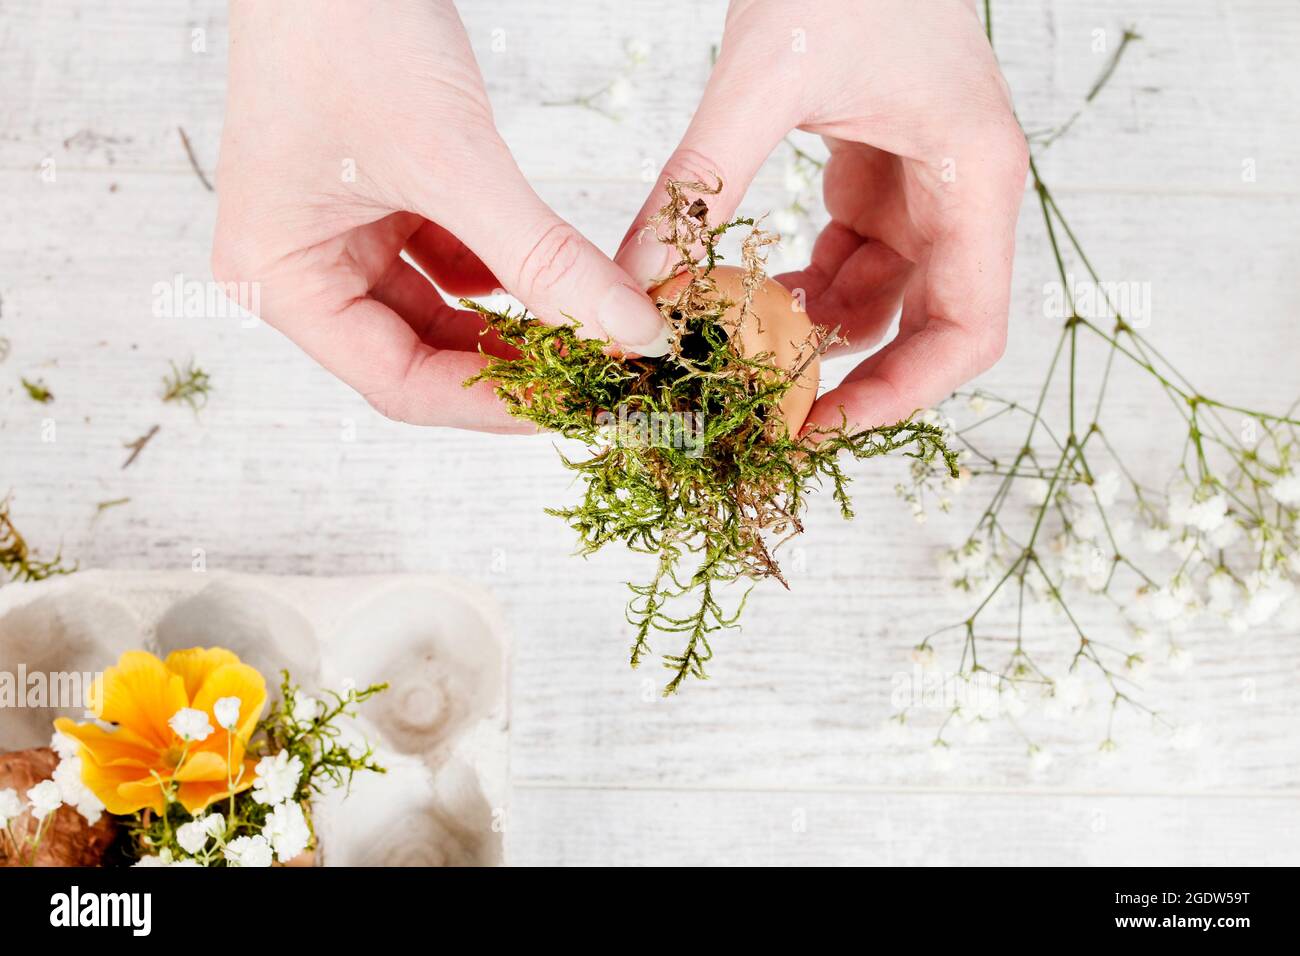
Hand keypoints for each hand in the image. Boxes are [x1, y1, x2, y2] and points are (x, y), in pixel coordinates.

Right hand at [213, 0, 667, 431]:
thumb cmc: (347, 26)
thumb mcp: (453, 158)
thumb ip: (545, 257)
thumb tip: (631, 333)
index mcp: (279, 280)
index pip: (397, 383)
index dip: (491, 404)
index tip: (574, 403)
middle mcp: (300, 271)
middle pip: (419, 358)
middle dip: (511, 367)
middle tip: (597, 375)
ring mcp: (338, 238)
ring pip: (441, 317)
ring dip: (514, 324)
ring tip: (588, 331)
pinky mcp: (378, 203)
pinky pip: (449, 265)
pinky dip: (504, 275)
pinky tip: (552, 276)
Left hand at [615, 0, 1027, 432]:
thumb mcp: (765, 73)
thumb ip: (699, 179)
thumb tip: (636, 279)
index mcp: (973, 179)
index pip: (967, 332)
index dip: (900, 396)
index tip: (818, 426)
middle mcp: (959, 195)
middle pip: (920, 329)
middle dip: (844, 376)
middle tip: (761, 412)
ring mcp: (918, 189)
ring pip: (873, 299)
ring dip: (805, 330)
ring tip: (729, 344)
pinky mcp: (875, 176)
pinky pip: (843, 260)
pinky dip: (794, 286)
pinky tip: (739, 290)